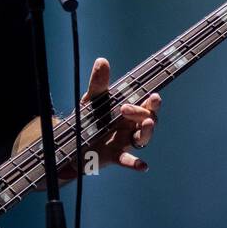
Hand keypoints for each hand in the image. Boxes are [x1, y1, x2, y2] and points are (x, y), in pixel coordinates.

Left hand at [66, 57, 160, 175]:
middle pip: (148, 119)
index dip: (153, 102)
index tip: (154, 96)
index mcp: (129, 111)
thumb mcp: (92, 99)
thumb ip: (98, 83)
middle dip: (142, 112)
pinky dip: (136, 164)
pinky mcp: (114, 156)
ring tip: (147, 124)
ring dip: (147, 132)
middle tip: (126, 108)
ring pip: (143, 138)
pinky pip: (128, 161)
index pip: (146, 105)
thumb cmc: (90, 118)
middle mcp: (131, 126)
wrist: (72, 140)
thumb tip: (102, 61)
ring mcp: (124, 142)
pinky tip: (143, 166)